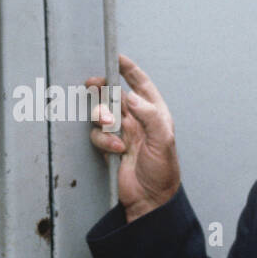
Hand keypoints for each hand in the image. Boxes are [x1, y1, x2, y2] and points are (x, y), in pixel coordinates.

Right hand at [87, 54, 181, 222]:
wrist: (150, 200)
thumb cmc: (163, 172)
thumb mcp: (164, 141)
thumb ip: (149, 116)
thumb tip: (133, 97)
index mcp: (155, 113)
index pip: (141, 84)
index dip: (129, 69)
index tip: (116, 58)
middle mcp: (138, 120)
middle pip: (115, 95)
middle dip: (103, 88)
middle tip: (93, 84)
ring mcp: (123, 133)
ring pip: (103, 113)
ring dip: (102, 117)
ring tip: (108, 125)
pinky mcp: (110, 147)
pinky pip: (99, 135)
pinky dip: (104, 140)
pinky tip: (116, 149)